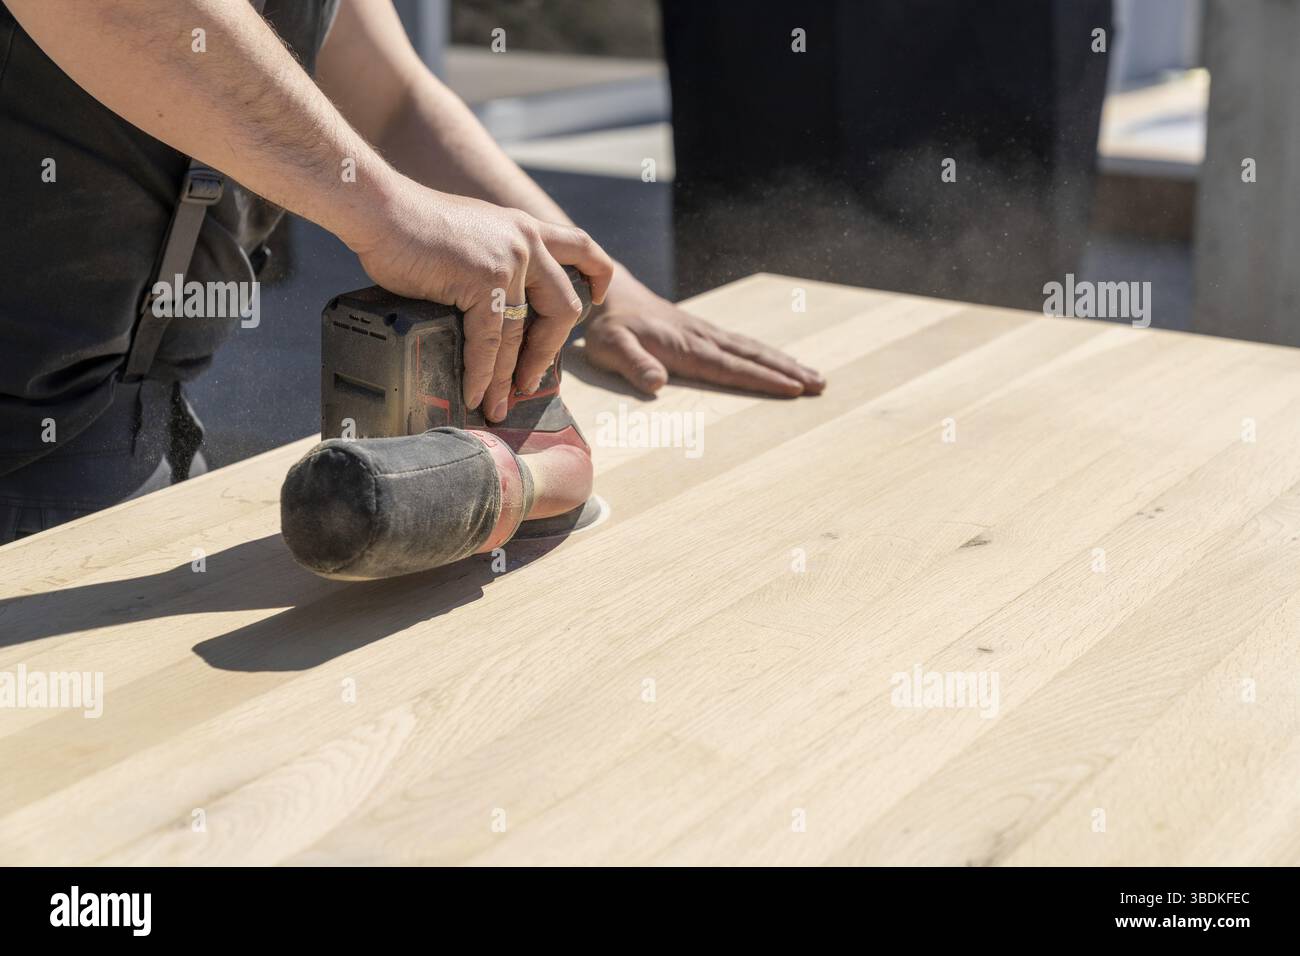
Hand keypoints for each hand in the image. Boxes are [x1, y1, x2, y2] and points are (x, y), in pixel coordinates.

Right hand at [348, 179, 613, 420]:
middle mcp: (526, 242)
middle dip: (549, 351)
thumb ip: (493, 261)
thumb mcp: (473, 232)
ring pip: (522, 335)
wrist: (380, 208)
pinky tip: (476, 394)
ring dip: (509, 377)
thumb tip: (493, 309)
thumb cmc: (412, 225)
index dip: (598, 274)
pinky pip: (490, 341)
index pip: (581, 247)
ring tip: (499, 405)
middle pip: (563, 307)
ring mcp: (508, 262)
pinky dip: (482, 374)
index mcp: (526, 228)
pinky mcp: (484, 281)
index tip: (599, 298)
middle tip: (531, 380)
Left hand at [581, 268, 824, 396]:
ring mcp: (706, 334)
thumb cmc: (610, 327)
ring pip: (752, 349)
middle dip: (788, 371)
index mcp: (687, 348)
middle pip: (753, 357)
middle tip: (821, 384)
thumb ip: (633, 364)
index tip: (794, 389)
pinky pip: (742, 345)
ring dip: (784, 363)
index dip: (763, 379)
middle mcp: (704, 339)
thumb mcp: (612, 347)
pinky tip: (779, 361)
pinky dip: (766, 354)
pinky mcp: (703, 332)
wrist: (611, 294)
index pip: (732, 368)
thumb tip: (657, 384)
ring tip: (814, 376)